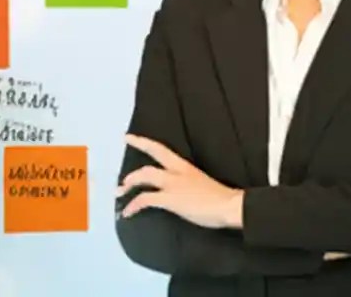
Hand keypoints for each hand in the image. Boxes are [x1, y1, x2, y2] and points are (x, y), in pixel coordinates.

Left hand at [117, 134, 242, 228]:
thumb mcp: (201, 185)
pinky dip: (134, 205)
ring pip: (145, 176)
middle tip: (121, 174)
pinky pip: (145, 199)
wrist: (229, 205)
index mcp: (185, 167)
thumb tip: (180, 193)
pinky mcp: (170, 199)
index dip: (143, 142)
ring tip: (121, 192)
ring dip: (130, 183)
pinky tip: (128, 212)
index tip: (128, 137)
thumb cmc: (220, 198)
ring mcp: (173, 185)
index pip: (161, 150)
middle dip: (133, 167)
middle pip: (151, 160)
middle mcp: (177, 172)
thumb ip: (187, 185)